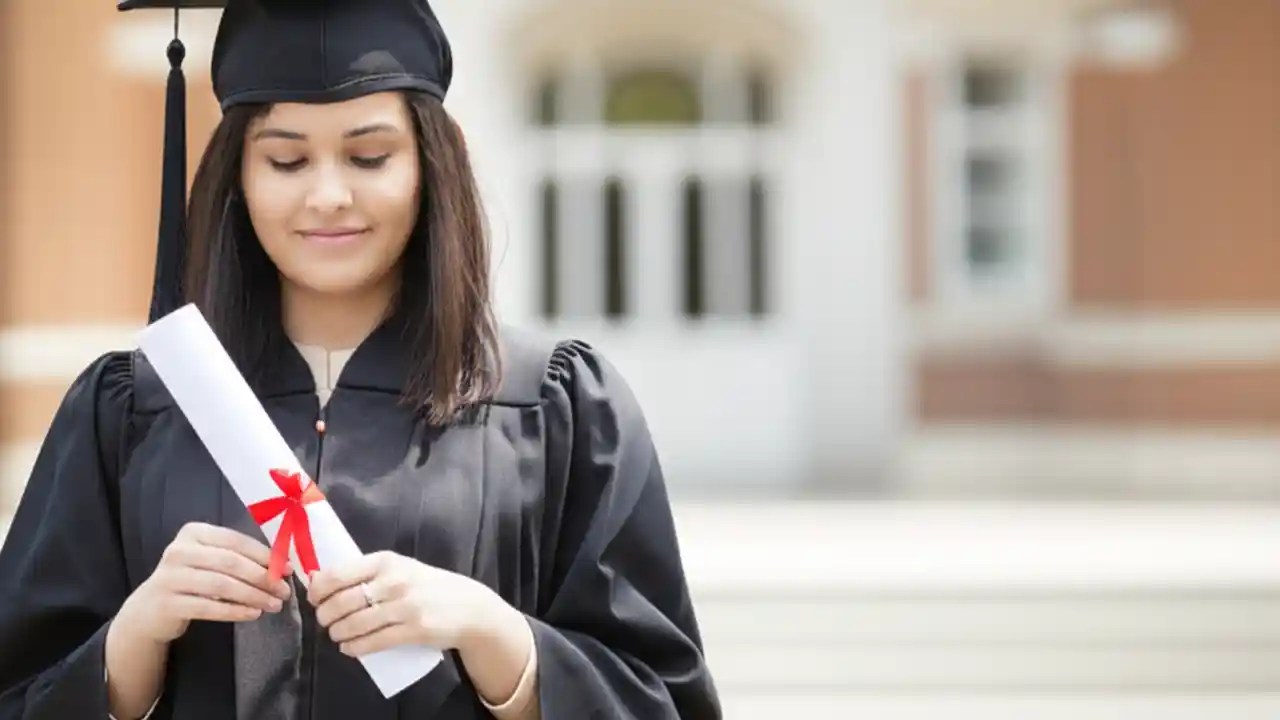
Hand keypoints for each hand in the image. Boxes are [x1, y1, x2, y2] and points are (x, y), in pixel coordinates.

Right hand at [115, 522, 292, 644]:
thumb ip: (238, 557)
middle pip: (230, 563)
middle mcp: (179, 551)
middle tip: (284, 592)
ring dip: (252, 596)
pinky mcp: (168, 603)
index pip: (236, 541)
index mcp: (194, 533)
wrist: (149, 610)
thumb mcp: (210, 561)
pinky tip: (253, 614)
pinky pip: (209, 607)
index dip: (264, 555)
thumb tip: (282, 566)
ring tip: (273, 605)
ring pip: (221, 585)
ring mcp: (170, 577)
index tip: (287, 570)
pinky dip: (235, 611)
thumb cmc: (191, 580)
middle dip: (262, 578)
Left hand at [308, 551, 500, 657]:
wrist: (469, 606)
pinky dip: (354, 647)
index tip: (314, 598)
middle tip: (324, 620)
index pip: (338, 574)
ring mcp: (404, 607)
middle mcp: (393, 581)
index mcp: (386, 561)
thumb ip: (367, 572)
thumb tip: (320, 579)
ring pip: (354, 624)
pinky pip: (373, 642)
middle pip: (341, 602)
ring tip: (336, 634)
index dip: (318, 590)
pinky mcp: (413, 631)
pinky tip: (348, 647)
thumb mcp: (401, 567)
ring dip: (337, 633)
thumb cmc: (428, 585)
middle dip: (325, 615)